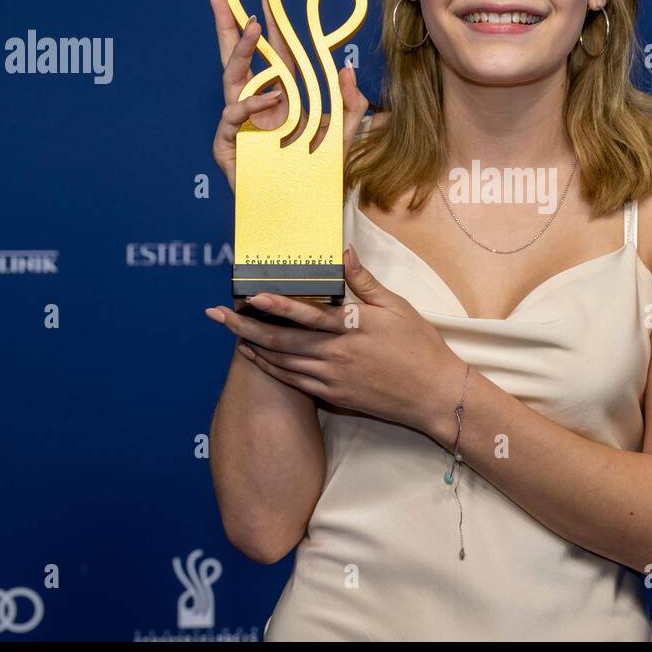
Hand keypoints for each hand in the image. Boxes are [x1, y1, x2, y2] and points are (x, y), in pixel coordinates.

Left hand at [204, 245, 465, 435]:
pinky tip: (259, 358)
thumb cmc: (419, 346)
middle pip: (281, 341)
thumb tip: (344, 253)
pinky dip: (272, 369)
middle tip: (218, 316)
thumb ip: (365, 282)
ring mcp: (333, 379)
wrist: (433, 394)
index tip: (250, 294)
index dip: (275, 305)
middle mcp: (337, 355)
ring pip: (283, 363)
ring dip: (253, 348)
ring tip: (231, 335)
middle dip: (245, 328)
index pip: (306, 314)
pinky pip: (295, 383)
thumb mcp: (397, 307)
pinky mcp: (334, 398)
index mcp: (353, 328)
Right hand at [208, 0, 369, 193]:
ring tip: (255, 28)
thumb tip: (346, 68)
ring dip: (240, 51)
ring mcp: (239, 126)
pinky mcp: (228, 147)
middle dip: (227, 25)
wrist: (306, 214)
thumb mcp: (345, 138)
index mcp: (281, 99)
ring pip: (231, 80)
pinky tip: (272, 99)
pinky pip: (233, 118)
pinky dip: (252, 105)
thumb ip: (352, 105)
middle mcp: (257, 107)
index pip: (271, 55)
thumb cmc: (321, 178)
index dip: (267, 26)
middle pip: (237, 58)